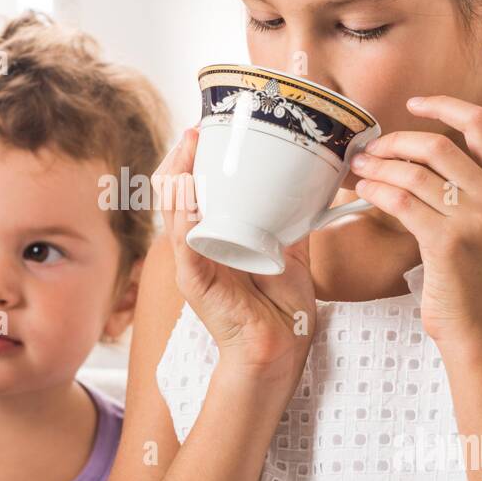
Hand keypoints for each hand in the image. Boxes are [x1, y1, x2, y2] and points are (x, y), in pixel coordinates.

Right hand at [154, 124, 316, 385]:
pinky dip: (183, 213)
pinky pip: (184, 241)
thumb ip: (292, 224)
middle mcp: (195, 247)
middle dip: (179, 160)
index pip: (189, 193)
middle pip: (172, 195)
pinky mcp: (194, 280)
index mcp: (212, 239)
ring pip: (171, 211)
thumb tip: (310, 191)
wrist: (282, 348)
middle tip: (195, 133)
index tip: (205, 132)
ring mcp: (191, 263)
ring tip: (188, 149)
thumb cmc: (281, 308)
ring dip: (177, 176)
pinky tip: (188, 191)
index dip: (190, 162)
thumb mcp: (290, 253)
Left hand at [348, 96, 481, 350]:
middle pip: (437, 144)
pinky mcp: (448, 241)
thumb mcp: (480, 223)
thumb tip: (407, 154)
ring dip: (378, 166)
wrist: (481, 328)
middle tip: (368, 150)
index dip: (443, 105)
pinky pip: (402, 201)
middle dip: (394, 142)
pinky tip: (363, 191)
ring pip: (415, 172)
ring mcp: (475, 218)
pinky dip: (376, 191)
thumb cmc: (470, 277)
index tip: (413, 103)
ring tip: (356, 169)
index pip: (479, 123)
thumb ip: (459, 188)